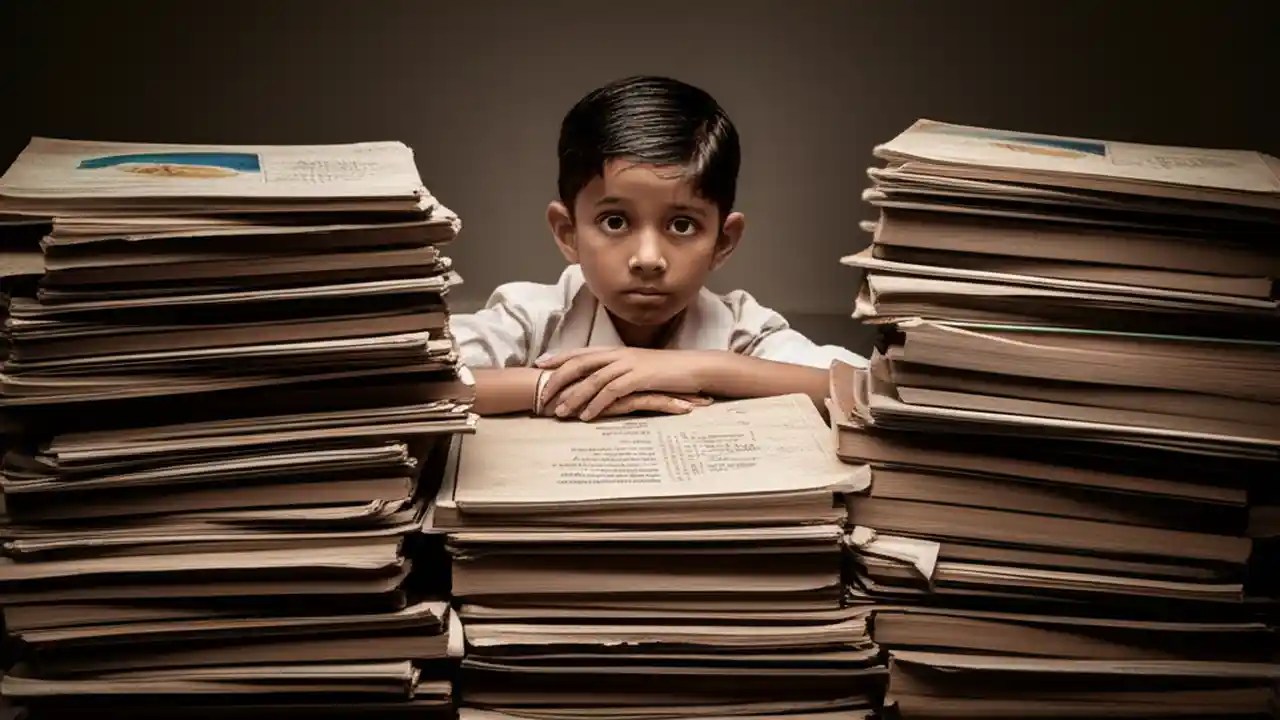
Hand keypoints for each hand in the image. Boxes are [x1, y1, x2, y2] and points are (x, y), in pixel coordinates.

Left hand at [536, 347, 709, 420]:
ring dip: (574, 397)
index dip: (559, 357)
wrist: (694, 368)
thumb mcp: (639, 367)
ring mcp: (629, 364)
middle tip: (541, 395)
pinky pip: (612, 391)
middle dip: (558, 378)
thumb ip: (619, 371)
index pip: (581, 351)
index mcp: (617, 351)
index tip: (539, 364)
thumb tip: (601, 382)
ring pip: (593, 379)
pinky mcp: (640, 378)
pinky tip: (587, 416)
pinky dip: (597, 404)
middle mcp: (619, 354)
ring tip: (560, 413)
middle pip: (580, 363)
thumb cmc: (667, 371)